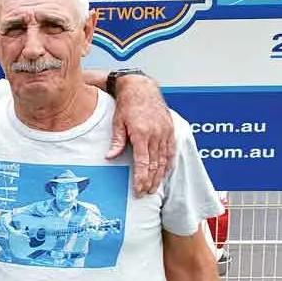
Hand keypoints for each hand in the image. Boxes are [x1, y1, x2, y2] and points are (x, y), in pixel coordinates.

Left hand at [106, 74, 173, 195]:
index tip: (138, 189)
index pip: (143, 162)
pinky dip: (168, 164)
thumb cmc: (127, 104)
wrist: (141, 87)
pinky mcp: (170, 130)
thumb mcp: (117, 122)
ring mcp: (165, 132)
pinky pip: (171, 151)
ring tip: (154, 188)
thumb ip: (116, 141)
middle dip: (150, 181)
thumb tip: (110, 157)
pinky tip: (164, 173)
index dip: (141, 178)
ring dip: (160, 176)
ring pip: (165, 160)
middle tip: (145, 193)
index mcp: (142, 133)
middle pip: (155, 164)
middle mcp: (156, 134)